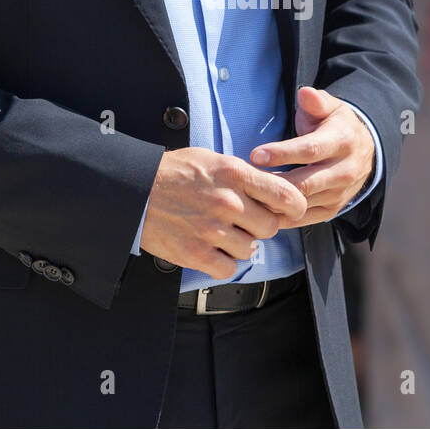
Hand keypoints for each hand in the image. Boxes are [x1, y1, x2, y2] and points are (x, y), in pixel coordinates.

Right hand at [140, 147, 307, 279]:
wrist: (135, 190)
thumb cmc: (175, 172)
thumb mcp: (214, 160)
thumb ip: (245, 176)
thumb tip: (275, 191)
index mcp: (235, 174)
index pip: (286, 196)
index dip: (294, 207)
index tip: (290, 210)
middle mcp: (227, 202)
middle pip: (270, 228)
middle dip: (260, 227)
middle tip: (244, 222)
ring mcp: (211, 230)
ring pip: (250, 250)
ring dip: (240, 245)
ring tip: (221, 233)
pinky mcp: (196, 253)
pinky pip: (229, 269)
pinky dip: (224, 263)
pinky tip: (213, 250)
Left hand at [250, 87, 375, 226]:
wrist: (366, 153)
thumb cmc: (337, 126)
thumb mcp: (331, 107)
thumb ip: (316, 101)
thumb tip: (305, 93)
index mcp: (342, 142)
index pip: (310, 150)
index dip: (282, 153)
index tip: (255, 154)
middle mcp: (344, 170)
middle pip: (305, 182)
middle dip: (273, 183)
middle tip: (243, 180)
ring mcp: (340, 193)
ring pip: (303, 203)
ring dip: (274, 202)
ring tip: (246, 196)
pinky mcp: (333, 210)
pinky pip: (304, 219)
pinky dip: (281, 217)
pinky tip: (259, 210)